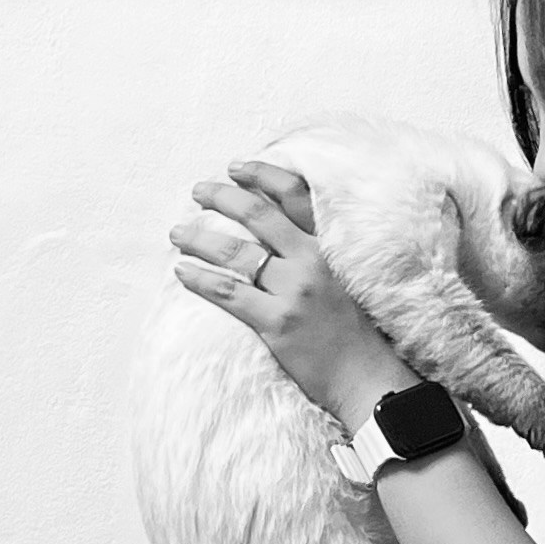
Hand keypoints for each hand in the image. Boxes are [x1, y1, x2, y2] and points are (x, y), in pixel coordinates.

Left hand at [169, 162, 408, 425]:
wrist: (367, 376)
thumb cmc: (356, 332)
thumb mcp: (345, 278)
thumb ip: (317, 254)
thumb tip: (279, 236)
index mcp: (328, 246)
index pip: (294, 195)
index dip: (263, 175)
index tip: (236, 167)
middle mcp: (310, 261)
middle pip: (257, 215)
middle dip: (222, 196)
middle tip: (197, 191)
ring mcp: (293, 291)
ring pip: (236, 252)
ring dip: (200, 238)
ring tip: (178, 233)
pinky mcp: (277, 322)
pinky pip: (229, 293)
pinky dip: (200, 279)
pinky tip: (182, 272)